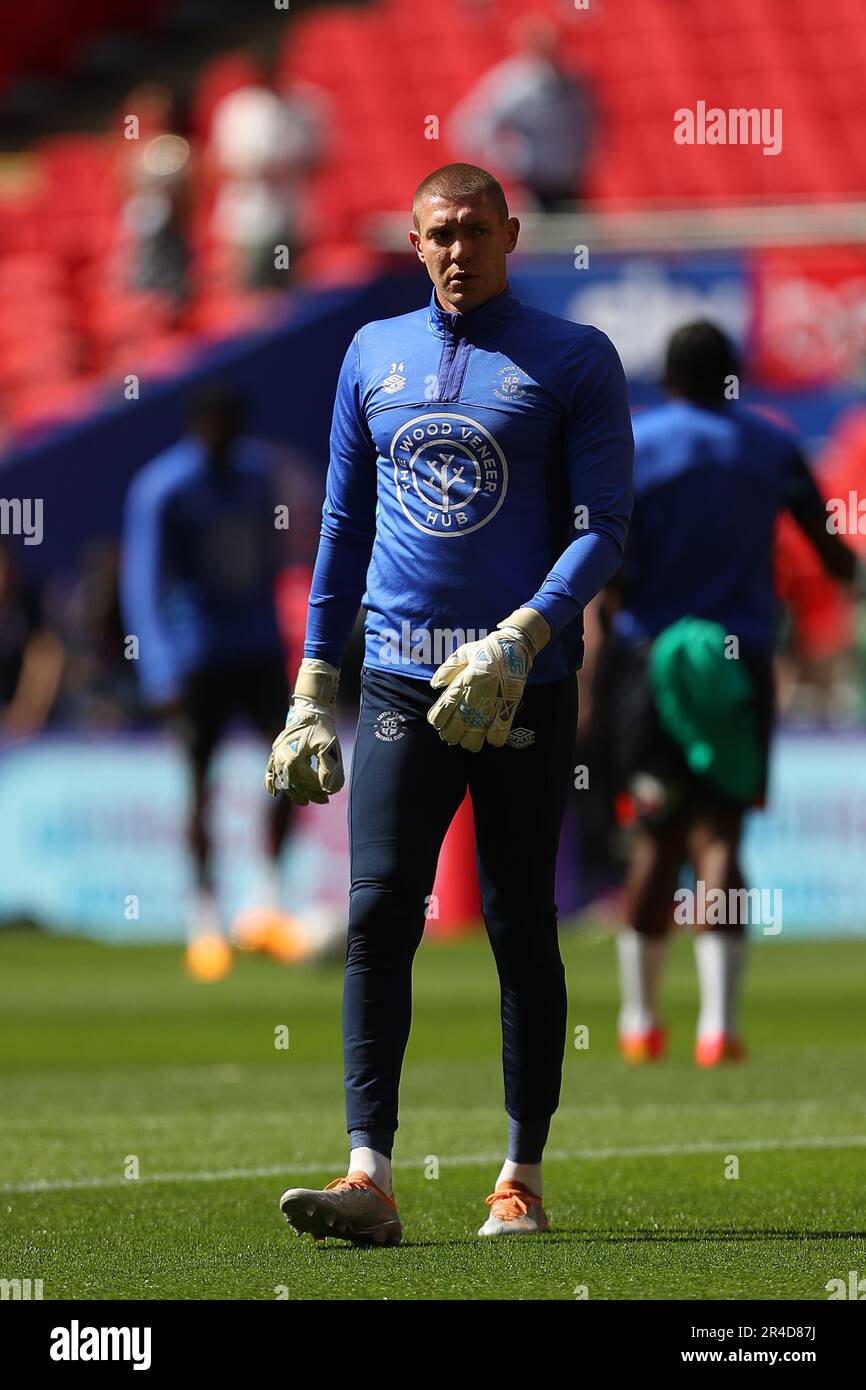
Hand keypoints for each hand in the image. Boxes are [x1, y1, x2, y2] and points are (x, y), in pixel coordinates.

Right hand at [264, 659, 344, 804]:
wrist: (310, 709)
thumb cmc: (321, 727)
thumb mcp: (329, 747)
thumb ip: (330, 769)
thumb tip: (329, 789)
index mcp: (292, 758)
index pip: (305, 782)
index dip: (318, 789)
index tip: (331, 793)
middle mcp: (280, 758)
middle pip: (295, 783)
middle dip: (310, 793)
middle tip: (325, 800)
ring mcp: (277, 754)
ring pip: (283, 779)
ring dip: (295, 791)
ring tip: (305, 801)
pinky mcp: (277, 750)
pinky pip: (271, 770)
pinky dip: (271, 781)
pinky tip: (273, 791)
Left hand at [427, 607, 550, 751]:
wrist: (515, 647)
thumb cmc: (487, 650)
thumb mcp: (463, 652)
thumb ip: (447, 669)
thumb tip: (434, 684)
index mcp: (465, 680)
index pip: (445, 706)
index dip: (438, 719)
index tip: (436, 723)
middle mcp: (478, 693)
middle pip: (458, 724)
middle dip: (451, 734)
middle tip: (450, 735)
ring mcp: (494, 701)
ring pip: (477, 731)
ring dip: (470, 741)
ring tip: (467, 742)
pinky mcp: (510, 705)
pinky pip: (501, 730)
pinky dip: (494, 738)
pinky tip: (489, 739)